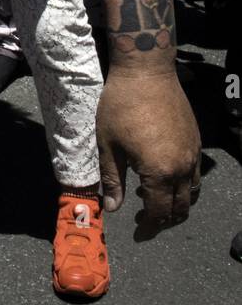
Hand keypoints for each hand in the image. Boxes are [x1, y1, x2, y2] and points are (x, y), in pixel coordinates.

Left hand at [97, 69, 200, 236]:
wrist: (146, 71)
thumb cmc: (121, 105)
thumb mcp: (108, 144)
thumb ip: (113, 180)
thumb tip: (112, 209)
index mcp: (159, 171)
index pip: (159, 212)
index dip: (148, 227)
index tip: (137, 232)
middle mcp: (181, 167)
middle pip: (180, 208)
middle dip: (163, 220)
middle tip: (144, 219)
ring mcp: (192, 154)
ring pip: (191, 194)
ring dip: (175, 204)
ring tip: (154, 200)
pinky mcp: (196, 142)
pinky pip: (195, 175)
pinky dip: (183, 186)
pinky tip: (164, 177)